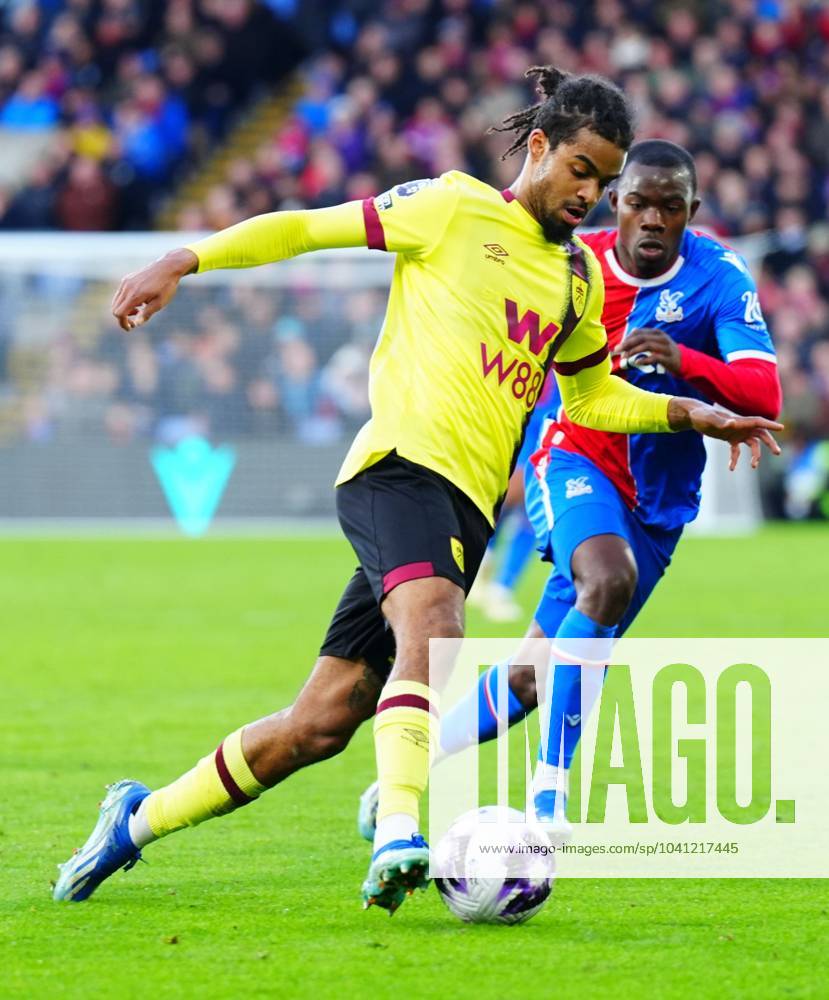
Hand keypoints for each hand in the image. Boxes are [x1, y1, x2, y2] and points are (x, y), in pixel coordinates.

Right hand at [111, 248, 197, 331]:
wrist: (167, 267)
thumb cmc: (166, 286)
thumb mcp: (159, 303)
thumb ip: (146, 314)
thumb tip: (136, 324)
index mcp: (135, 295)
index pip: (119, 313)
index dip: (123, 323)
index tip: (131, 328)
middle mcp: (127, 288)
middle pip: (115, 308)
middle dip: (123, 318)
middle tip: (136, 321)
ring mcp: (125, 282)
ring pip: (116, 301)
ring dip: (124, 309)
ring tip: (139, 310)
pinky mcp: (127, 279)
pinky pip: (120, 294)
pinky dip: (125, 301)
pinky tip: (139, 301)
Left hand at [615, 328, 681, 373]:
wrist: (683, 361)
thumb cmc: (665, 352)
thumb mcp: (655, 342)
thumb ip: (644, 338)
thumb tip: (630, 334)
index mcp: (656, 333)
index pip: (638, 332)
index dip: (627, 339)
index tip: (618, 347)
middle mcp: (661, 338)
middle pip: (641, 338)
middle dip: (627, 344)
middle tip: (617, 351)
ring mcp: (666, 347)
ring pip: (648, 345)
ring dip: (634, 351)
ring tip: (625, 357)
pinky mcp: (668, 358)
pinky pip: (655, 357)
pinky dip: (645, 359)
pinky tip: (637, 362)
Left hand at [667, 398, 782, 468]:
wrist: (694, 416)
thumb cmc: (702, 416)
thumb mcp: (711, 419)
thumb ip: (722, 422)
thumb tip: (733, 423)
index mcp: (740, 421)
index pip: (759, 422)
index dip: (770, 425)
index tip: (782, 428)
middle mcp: (742, 427)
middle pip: (761, 435)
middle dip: (770, 443)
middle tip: (777, 452)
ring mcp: (737, 433)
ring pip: (752, 445)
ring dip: (755, 455)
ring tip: (753, 466)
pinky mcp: (730, 439)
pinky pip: (736, 451)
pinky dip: (735, 460)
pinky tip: (731, 469)